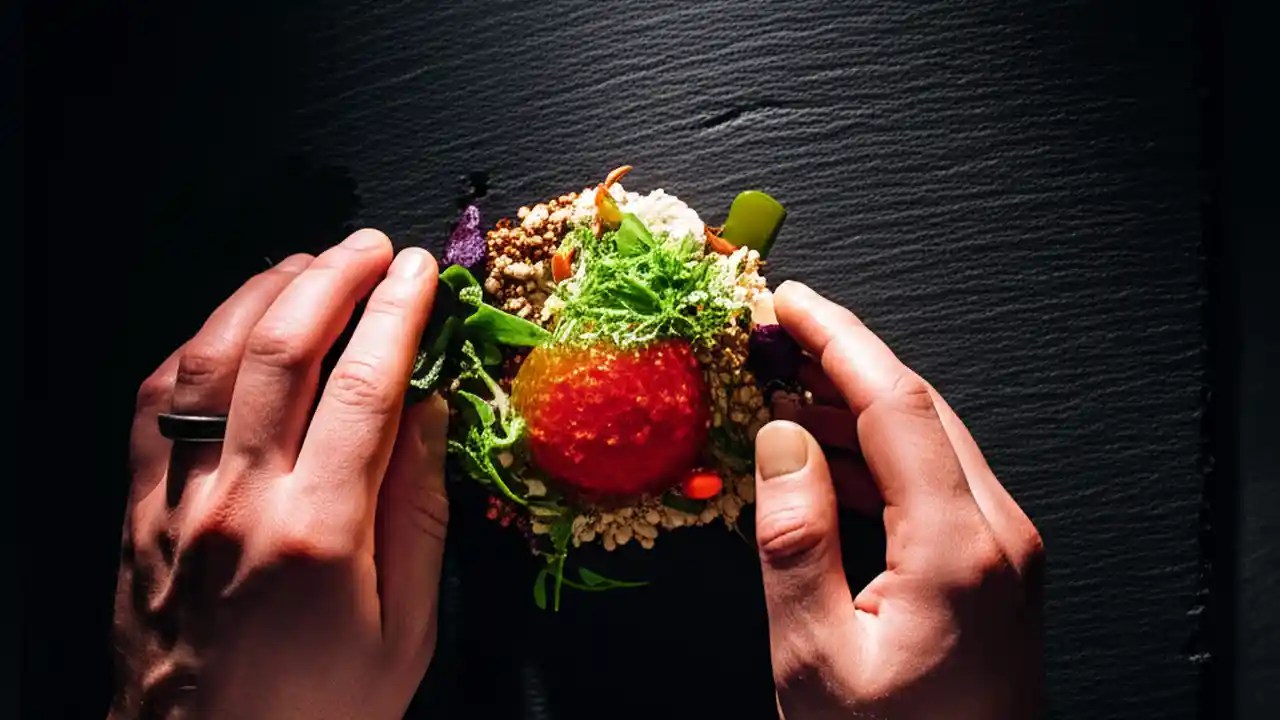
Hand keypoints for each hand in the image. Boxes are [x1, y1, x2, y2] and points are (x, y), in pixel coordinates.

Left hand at [112, 230, 447, 718]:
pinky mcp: (138, 510)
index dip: (399, 314)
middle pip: (284, 350)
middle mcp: (241, 501)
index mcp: (320, 534)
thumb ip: (419, 512)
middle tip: (373, 247)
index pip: (366, 387)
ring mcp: (177, 501)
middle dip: (334, 278)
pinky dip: (195, 347)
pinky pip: (155, 404)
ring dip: (263, 293)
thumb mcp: (405, 629)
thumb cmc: (320, 709)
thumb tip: (429, 411)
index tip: (422, 272)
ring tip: (307, 262)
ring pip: (212, 360)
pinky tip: (229, 325)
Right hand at [754, 282, 1043, 719]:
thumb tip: (781, 442)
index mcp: (960, 549)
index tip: (789, 301)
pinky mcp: (996, 572)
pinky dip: (877, 460)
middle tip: (774, 340)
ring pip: (929, 444)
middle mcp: (999, 537)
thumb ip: (796, 541)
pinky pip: (936, 486)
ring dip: (855, 412)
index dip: (837, 339)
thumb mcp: (815, 659)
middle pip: (920, 412)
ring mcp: (1006, 554)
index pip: (895, 404)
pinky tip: (826, 463)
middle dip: (843, 363)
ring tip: (784, 394)